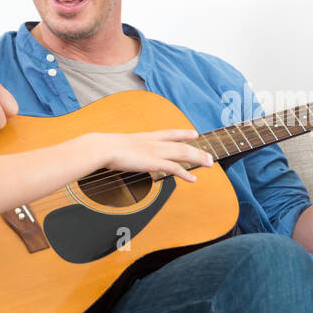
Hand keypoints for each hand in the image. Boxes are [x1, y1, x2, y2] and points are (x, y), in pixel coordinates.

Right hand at [96, 129, 214, 183]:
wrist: (102, 148)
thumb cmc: (105, 148)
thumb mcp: (118, 145)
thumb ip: (125, 148)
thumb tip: (120, 153)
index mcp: (146, 137)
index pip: (170, 133)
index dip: (183, 134)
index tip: (194, 134)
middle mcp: (154, 142)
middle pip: (181, 145)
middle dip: (197, 151)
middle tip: (210, 156)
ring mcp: (155, 152)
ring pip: (182, 154)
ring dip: (197, 159)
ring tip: (209, 164)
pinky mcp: (153, 162)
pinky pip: (174, 168)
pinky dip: (185, 173)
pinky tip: (193, 179)